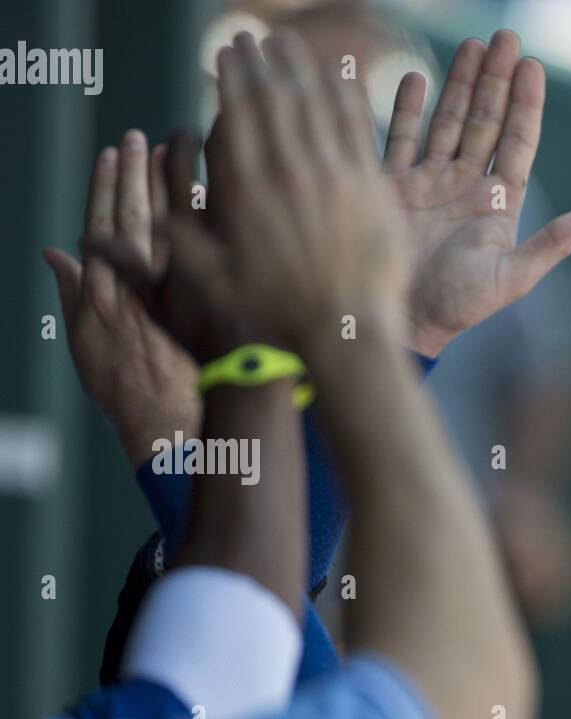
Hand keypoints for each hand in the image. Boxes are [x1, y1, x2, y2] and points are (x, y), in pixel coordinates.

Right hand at [44, 133, 198, 466]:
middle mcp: (140, 285)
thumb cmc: (129, 390)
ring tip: (168, 150)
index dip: (105, 187)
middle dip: (135, 172)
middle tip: (137, 138)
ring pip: (173, 224)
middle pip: (136, 213)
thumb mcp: (87, 345)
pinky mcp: (207, 301)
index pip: (103, 224)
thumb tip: (53, 255)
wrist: (172, 422)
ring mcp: (176, 292)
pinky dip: (207, 216)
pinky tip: (210, 190)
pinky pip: (209, 248)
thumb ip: (72, 295)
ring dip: (169, 183)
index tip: (109, 154)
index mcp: (106, 289)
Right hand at [87, 32, 411, 363]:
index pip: (235, 114)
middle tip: (254, 39)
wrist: (347, 336)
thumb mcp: (217, 287)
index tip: (228, 55)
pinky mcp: (371, 190)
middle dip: (262, 62)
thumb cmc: (281, 320)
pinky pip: (358, 128)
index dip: (232, 77)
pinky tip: (339, 76)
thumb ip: (183, 248)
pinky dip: (346, 97)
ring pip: (315, 104)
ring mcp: (333, 179)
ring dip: (301, 68)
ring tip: (290, 46)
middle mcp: (288, 175)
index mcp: (247, 191)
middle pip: (274, 100)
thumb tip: (153, 222)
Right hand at [380, 30, 570, 357]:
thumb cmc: (459, 307)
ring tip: (472, 44)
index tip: (533, 66)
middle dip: (495, 80)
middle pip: (484, 122)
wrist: (405, 322)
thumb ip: (553, 244)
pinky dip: (407, 107)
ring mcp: (428, 183)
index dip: (525, 106)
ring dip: (459, 84)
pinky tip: (416, 77)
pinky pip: (400, 137)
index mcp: (497, 205)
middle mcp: (465, 187)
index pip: (516, 143)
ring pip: (448, 121)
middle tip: (505, 35)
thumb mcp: (512, 277)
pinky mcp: (392, 187)